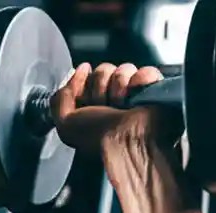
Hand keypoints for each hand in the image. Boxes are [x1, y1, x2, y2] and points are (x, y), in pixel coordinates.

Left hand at [51, 63, 176, 153]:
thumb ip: (61, 98)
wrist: (127, 142)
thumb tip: (78, 72)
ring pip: (123, 68)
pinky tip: (137, 95)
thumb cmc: (97, 136)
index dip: (83, 85)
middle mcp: (114, 98)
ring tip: (121, 103)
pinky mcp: (154, 89)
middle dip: (100, 86)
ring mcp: (135, 93)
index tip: (85, 100)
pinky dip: (140, 81)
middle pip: (103, 69)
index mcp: (93, 105)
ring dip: (118, 85)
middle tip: (104, 105)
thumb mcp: (65, 123)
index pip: (86, 76)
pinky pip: (146, 71)